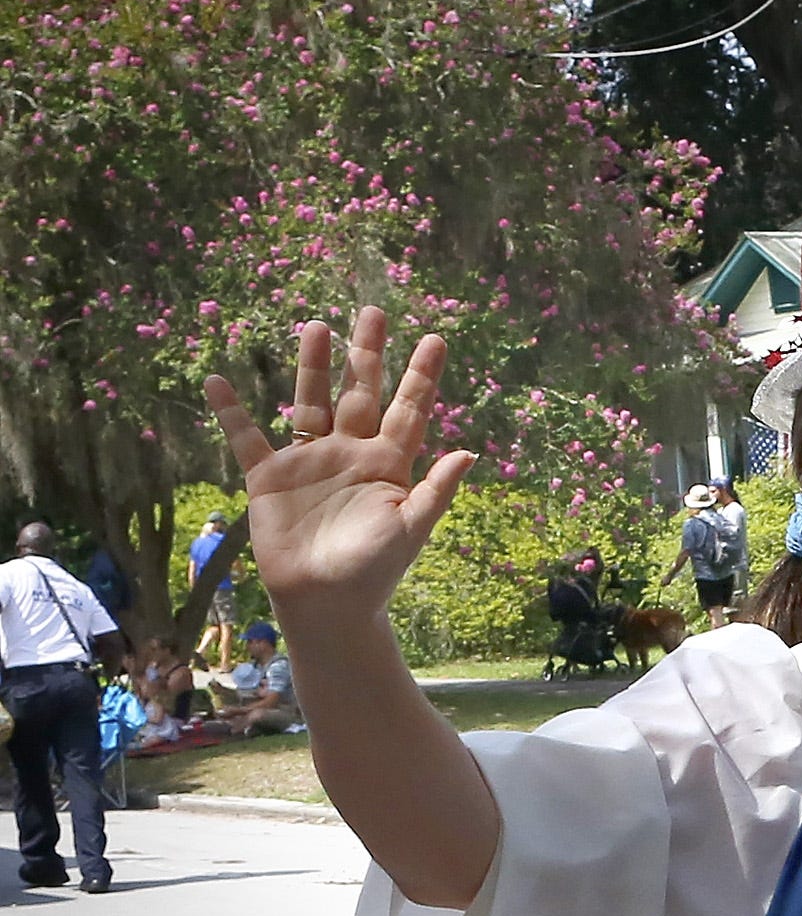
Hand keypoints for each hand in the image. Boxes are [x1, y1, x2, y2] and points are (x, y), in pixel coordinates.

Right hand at [205, 309, 475, 642]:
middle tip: (373, 312)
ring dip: (312, 367)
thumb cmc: (374, 570)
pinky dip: (232, 412)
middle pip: (360, 393)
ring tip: (317, 326)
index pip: (409, 411)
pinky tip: (219, 380)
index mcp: (389, 465)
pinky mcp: (269, 476)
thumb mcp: (411, 528)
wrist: (326, 602)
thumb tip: (468, 452)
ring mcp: (310, 461)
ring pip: (310, 402)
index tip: (435, 339)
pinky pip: (247, 437)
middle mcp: (351, 454)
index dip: (421, 377)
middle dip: (367, 355)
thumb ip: (436, 490)